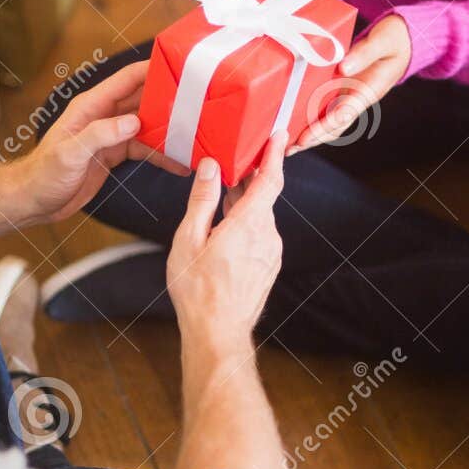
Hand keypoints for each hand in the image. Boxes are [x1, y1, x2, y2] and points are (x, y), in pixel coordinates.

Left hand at [18, 60, 183, 222]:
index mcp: (91, 107)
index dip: (152, 70)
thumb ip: (100, 134)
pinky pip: (143, 148)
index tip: (179, 66)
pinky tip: (179, 162)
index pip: (127, 80)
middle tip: (200, 103)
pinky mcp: (114, 154)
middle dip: (169, 100)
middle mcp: (104, 116)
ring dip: (169, 130)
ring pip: (147, 125)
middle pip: (143, 100)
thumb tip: (134, 122)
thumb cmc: (43, 174)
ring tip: (195, 135)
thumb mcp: (70, 153)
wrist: (34, 201)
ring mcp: (110, 135)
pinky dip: (161, 154)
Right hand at [167, 132, 285, 347]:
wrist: (218, 333)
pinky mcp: (269, 266)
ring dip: (244, 204)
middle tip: (232, 163)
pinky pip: (260, 235)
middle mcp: (267, 236)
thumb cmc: (198, 290)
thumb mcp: (189, 240)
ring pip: (260, 217)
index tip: (279, 136)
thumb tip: (210, 168)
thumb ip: (202, 200)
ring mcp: (271, 253)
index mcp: (249, 225)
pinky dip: (246, 224)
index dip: (275, 155)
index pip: (269, 180)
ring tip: (221, 198)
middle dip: (249, 179)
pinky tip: (227, 229)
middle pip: (263, 197)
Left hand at [289, 12, 411, 151]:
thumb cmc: (394, 39)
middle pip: (335, 125)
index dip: (324, 126)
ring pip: (329, 121)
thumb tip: (343, 67)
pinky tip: (293, 122)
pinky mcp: (343, 89)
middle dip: (314, 138)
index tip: (306, 137)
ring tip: (288, 145)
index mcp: (369, 90)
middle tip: (290, 148)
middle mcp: (358, 97)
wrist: (403, 40)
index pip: (345, 112)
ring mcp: (350, 95)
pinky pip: (326, 107)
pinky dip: (311, 118)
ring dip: (311, 134)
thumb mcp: (383, 41)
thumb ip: (364, 53)